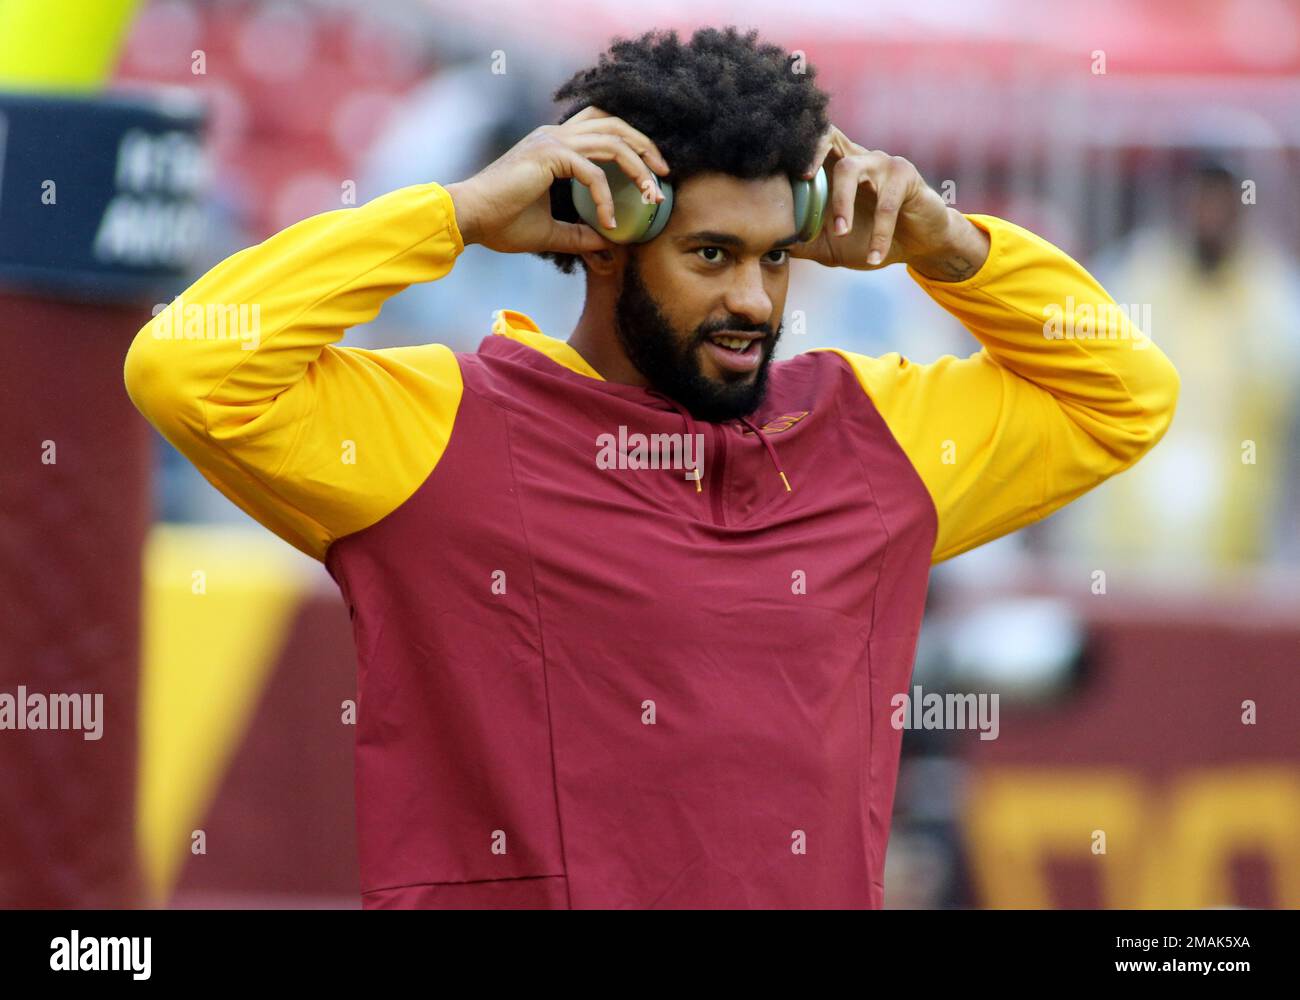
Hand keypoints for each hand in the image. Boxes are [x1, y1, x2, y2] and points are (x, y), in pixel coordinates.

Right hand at [444, 105, 670, 254]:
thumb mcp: (550, 232)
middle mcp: (555, 135)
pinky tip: (608, 222)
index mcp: (554, 145)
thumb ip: (580, 234)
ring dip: (638, 168)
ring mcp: (552, 141)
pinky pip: (593, 172)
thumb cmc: (500, 224)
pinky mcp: (549, 155)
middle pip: (615, 124)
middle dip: (646, 147)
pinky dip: (606, 197)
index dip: (632, 143)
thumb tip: (608, 244)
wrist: (469, 219)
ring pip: (612, 141)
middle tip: (664, 175)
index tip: (652, 174)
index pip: (603, 127)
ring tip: (651, 196)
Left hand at [789, 125, 988, 279]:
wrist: (918, 245)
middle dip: (811, 154)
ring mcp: (881, 163)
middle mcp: (857, 157)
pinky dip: (879, 233)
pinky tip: (873, 257)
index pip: (811, 144)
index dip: (793, 149)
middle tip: (802, 180)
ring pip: (851, 170)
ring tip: (840, 233)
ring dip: (841, 202)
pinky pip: (886, 204)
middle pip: (828, 138)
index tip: (772, 167)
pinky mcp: (905, 177)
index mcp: (835, 168)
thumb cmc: (868, 239)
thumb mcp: (830, 244)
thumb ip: (803, 240)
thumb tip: (766, 245)